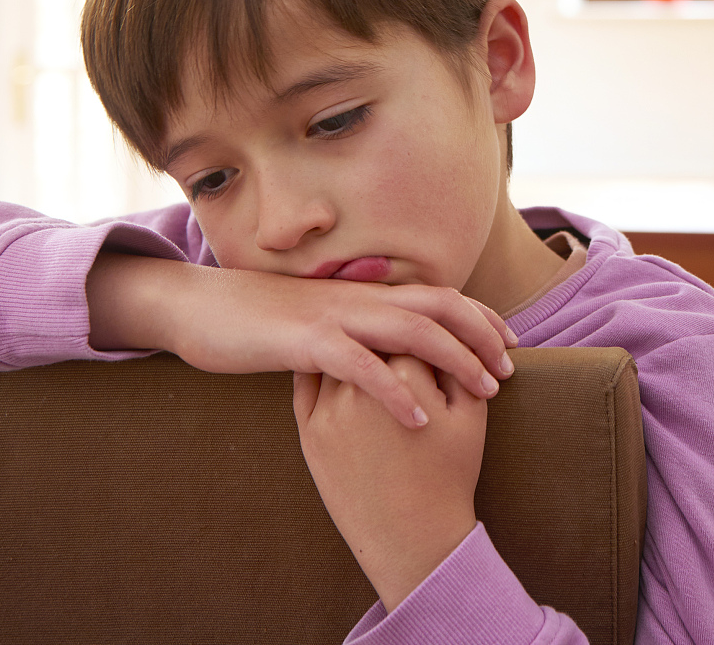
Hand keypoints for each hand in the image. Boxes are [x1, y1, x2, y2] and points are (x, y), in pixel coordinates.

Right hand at [89, 256, 516, 427]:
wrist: (202, 309)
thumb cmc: (259, 321)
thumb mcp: (317, 319)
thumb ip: (353, 325)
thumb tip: (385, 342)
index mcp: (364, 294)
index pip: (437, 296)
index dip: (478, 316)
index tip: (509, 342)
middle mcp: (359, 299)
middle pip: (439, 307)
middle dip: (482, 337)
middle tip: (511, 372)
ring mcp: (335, 318)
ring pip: (413, 331)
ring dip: (456, 360)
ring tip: (485, 391)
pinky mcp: (308, 344)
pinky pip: (362, 366)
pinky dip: (396, 391)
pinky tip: (420, 418)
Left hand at [294, 356, 486, 609]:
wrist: (412, 537)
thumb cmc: (449, 474)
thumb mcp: (471, 414)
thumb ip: (461, 361)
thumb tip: (450, 331)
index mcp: (403, 374)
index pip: (413, 328)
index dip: (429, 333)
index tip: (438, 344)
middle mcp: (359, 385)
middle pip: (373, 337)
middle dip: (390, 338)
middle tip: (402, 343)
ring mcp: (328, 409)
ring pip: (340, 357)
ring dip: (356, 350)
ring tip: (370, 354)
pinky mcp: (309, 433)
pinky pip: (310, 385)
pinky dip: (324, 370)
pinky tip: (337, 368)